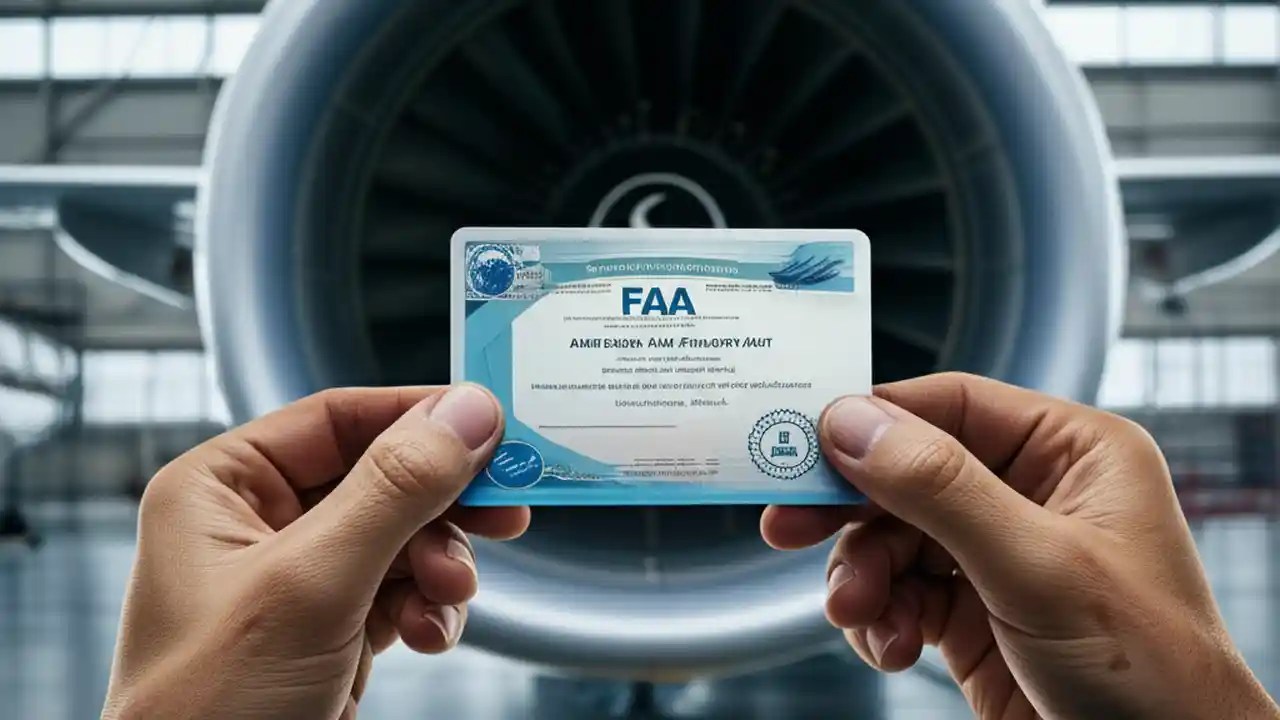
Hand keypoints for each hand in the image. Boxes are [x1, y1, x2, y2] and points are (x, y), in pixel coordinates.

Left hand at [101, 385, 527, 719]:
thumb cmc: (210, 710)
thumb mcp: (311, 584)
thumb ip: (393, 492)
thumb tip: (466, 413)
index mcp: (220, 488)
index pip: (337, 418)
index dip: (419, 416)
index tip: (493, 424)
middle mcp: (255, 526)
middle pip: (381, 478)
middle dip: (441, 506)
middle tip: (505, 509)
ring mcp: (295, 582)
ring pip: (402, 538)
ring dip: (440, 566)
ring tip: (450, 594)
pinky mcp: (329, 631)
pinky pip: (401, 592)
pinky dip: (429, 609)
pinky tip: (430, 634)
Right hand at [762, 373, 1278, 719]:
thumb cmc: (1154, 674)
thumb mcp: (1039, 567)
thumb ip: (941, 489)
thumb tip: (855, 424)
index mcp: (1073, 454)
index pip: (951, 407)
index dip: (873, 422)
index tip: (805, 445)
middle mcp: (1034, 496)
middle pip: (908, 473)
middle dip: (851, 511)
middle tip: (788, 526)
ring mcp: (1001, 556)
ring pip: (893, 537)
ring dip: (862, 575)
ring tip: (855, 611)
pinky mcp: (974, 614)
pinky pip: (898, 593)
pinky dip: (878, 617)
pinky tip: (885, 643)